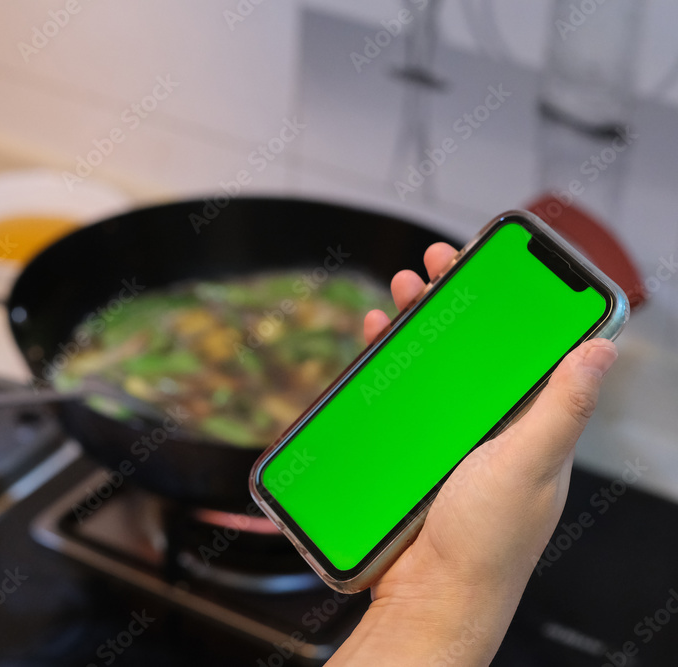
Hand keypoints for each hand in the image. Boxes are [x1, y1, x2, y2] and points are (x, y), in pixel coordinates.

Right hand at [331, 243, 618, 664]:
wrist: (427, 596)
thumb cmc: (486, 542)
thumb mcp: (529, 467)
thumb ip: (563, 408)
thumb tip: (601, 346)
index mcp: (529, 424)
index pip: (527, 348)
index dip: (514, 302)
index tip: (496, 264)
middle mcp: (488, 424)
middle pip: (473, 346)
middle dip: (456, 298)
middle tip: (439, 262)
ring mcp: (444, 436)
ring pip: (430, 364)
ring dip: (417, 320)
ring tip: (404, 287)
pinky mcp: (406, 450)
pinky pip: (394, 395)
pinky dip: (384, 360)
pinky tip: (374, 336)